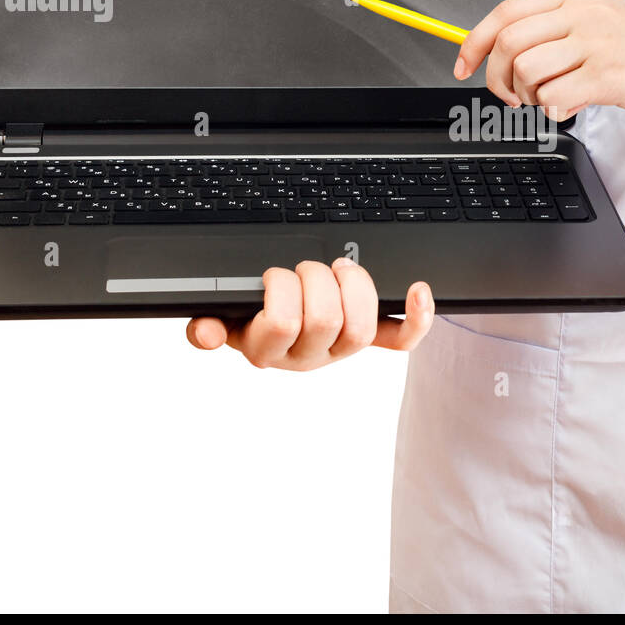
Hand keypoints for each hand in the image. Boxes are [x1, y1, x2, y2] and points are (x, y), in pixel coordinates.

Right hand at [186, 259, 433, 370]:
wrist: (272, 330)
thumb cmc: (248, 316)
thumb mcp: (222, 318)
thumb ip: (208, 323)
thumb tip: (206, 332)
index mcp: (268, 349)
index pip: (283, 322)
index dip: (281, 288)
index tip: (273, 275)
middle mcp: (307, 355)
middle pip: (326, 319)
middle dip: (316, 278)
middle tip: (306, 269)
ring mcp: (340, 350)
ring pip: (360, 327)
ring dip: (353, 286)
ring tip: (340, 269)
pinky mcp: (369, 341)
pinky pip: (400, 340)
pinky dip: (415, 317)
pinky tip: (418, 290)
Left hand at [453, 0, 624, 125]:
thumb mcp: (599, 24)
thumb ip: (556, 32)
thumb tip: (505, 55)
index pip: (506, 12)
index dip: (474, 41)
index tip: (463, 65)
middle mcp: (583, 12)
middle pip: (509, 41)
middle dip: (497, 77)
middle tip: (511, 96)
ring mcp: (596, 41)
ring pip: (526, 69)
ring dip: (526, 96)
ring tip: (548, 100)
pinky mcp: (608, 74)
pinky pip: (554, 95)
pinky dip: (551, 109)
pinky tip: (569, 107)